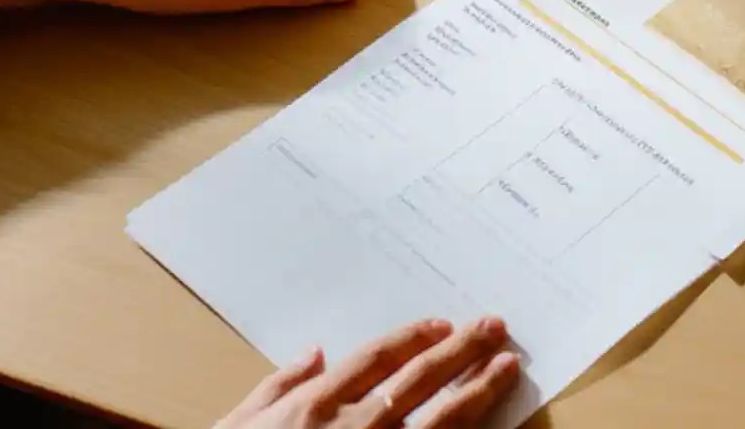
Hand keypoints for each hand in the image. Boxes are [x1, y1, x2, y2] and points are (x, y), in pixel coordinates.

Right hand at [215, 317, 520, 428]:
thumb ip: (277, 386)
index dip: (416, 337)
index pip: (380, 357)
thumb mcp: (237, 425)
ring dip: (478, 389)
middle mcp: (356, 425)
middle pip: (421, 378)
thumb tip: (315, 353)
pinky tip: (492, 425)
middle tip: (495, 328)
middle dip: (462, 350)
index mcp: (317, 403)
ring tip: (507, 367)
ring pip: (442, 418)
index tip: (443, 325)